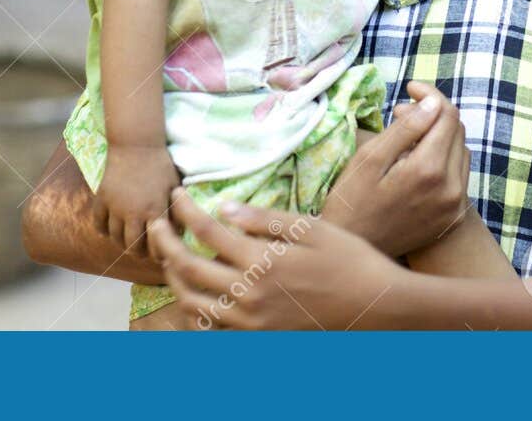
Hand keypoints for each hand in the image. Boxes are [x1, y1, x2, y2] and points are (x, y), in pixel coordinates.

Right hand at [93, 143, 179, 251]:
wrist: (136, 143)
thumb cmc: (161, 164)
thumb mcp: (174, 187)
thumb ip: (176, 211)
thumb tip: (180, 232)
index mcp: (155, 210)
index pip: (156, 245)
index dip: (159, 254)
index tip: (162, 255)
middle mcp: (134, 212)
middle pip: (132, 247)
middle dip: (140, 252)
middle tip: (144, 251)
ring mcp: (115, 206)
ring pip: (115, 237)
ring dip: (122, 242)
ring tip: (128, 241)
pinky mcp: (102, 198)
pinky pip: (98, 223)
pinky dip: (103, 230)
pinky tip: (110, 230)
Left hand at [147, 192, 409, 329]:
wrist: (374, 308)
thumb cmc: (349, 260)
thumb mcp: (312, 229)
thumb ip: (265, 219)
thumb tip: (224, 208)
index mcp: (262, 262)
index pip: (207, 231)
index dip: (186, 210)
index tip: (176, 193)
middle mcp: (249, 296)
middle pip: (187, 269)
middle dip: (165, 243)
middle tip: (157, 223)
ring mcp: (251, 323)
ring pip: (192, 303)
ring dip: (173, 278)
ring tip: (170, 256)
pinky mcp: (257, 338)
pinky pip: (212, 328)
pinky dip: (195, 309)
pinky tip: (196, 290)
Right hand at [323, 81, 472, 256]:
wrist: (353, 258)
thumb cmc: (351, 203)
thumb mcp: (369, 160)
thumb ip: (404, 130)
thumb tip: (432, 103)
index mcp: (429, 170)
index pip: (446, 115)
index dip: (429, 95)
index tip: (408, 88)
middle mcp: (451, 189)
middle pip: (457, 131)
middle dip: (433, 113)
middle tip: (401, 113)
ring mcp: (455, 206)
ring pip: (460, 152)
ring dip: (439, 135)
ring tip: (407, 134)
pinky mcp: (452, 218)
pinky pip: (458, 176)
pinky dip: (442, 159)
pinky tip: (416, 159)